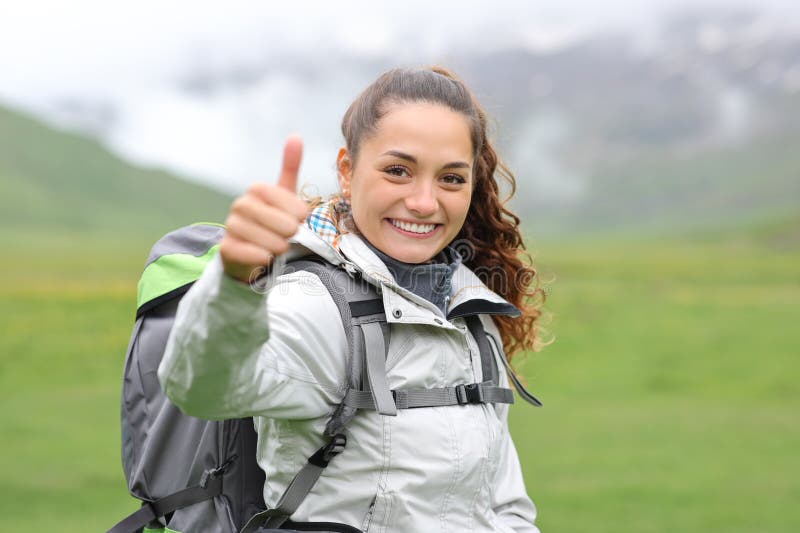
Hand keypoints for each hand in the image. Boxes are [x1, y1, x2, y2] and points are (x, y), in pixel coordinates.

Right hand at [219, 135, 308, 282]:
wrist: (253, 253)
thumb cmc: (274, 221)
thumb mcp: (285, 195)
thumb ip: (289, 167)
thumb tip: (295, 135)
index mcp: (257, 190)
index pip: (282, 197)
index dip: (296, 210)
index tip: (302, 218)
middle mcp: (240, 205)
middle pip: (275, 220)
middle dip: (288, 230)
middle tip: (290, 234)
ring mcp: (231, 227)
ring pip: (264, 238)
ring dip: (278, 245)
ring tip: (280, 246)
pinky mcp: (226, 249)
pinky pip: (248, 252)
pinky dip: (262, 257)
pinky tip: (266, 257)